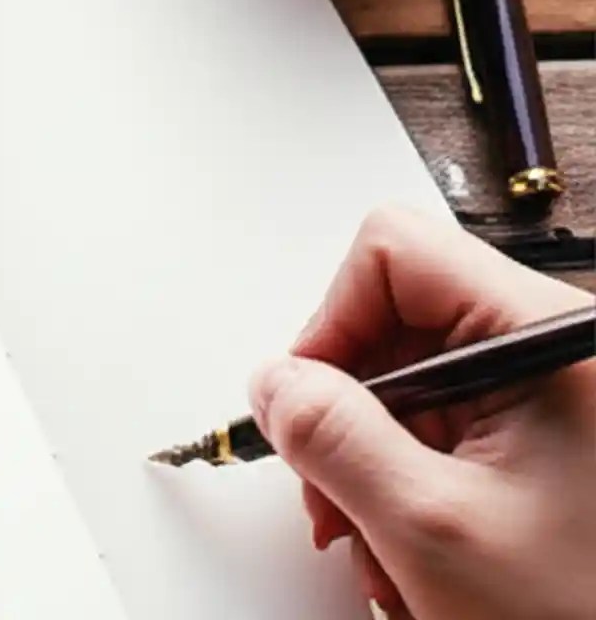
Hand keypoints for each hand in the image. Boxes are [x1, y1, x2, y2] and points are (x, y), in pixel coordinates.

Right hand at [248, 206, 595, 619]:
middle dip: (343, 414)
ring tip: (376, 541)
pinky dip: (400, 484)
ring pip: (403, 384)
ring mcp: (542, 393)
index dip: (332, 322)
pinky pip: (433, 428)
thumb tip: (274, 383)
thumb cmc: (586, 610)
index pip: (396, 255)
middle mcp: (546, 350)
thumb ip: (335, 440)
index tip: (306, 398)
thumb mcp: (431, 526)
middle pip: (391, 322)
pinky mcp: (534, 433)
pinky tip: (408, 544)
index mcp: (545, 338)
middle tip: (331, 491)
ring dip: (366, 464)